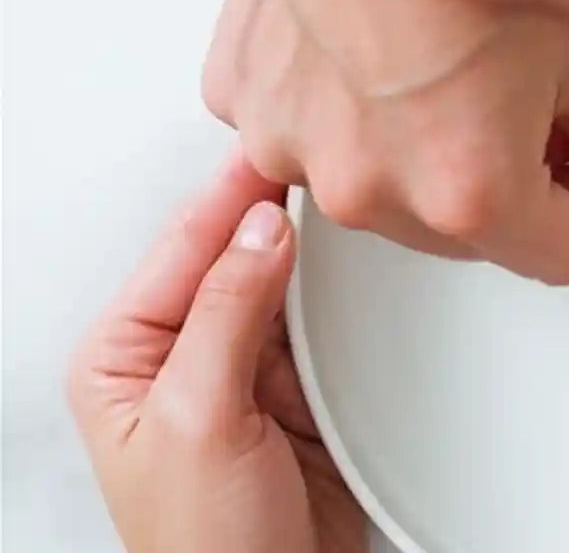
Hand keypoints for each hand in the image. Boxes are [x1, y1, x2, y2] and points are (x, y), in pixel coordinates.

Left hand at [67, 150, 365, 552]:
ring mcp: (241, 371)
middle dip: (267, 209)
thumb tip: (259, 232)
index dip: (227, 198)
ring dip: (306, 247)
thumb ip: (227, 315)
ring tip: (336, 194)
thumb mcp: (198, 419)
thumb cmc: (205, 548)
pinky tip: (353, 264)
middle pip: (229, 257)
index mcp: (124, 357)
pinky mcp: (295, 391)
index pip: (182, 252)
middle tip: (310, 152)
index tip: (270, 147)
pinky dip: (336, 293)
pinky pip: (317, 323)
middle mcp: (179, 356)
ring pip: (279, 284)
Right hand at [204, 0, 568, 284]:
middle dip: (540, 194)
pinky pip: (327, 139)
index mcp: (465, 193)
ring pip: (400, 194)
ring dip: (450, 162)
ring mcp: (296, 150)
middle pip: (481, 234)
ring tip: (481, 86)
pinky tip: (398, 63)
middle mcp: (370, 192)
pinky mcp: (252, 105)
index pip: (567, 257)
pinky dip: (371, 121)